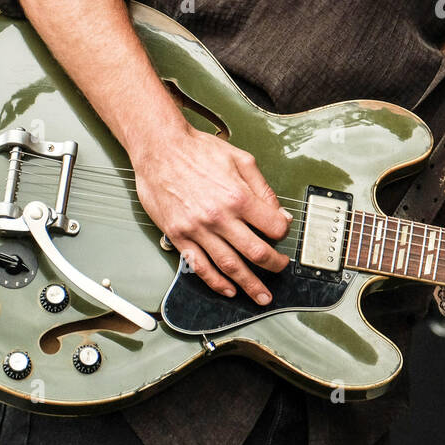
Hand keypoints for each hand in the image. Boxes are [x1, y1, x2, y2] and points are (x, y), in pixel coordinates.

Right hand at [129, 124, 290, 303]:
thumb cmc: (198, 151)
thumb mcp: (242, 160)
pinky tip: (228, 289)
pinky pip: (200, 266)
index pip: (273, 227)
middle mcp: (220, 217)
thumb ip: (263, 189)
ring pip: (230, 266)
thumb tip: (279, 213)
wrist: (161, 149)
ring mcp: (198, 229)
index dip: (283, 232)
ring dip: (249, 285)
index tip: (282, 233)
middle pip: (256, 252)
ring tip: (261, 296)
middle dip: (274, 265)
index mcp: (239, 197)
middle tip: (280, 269)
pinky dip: (215, 282)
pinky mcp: (179, 236)